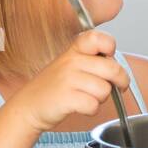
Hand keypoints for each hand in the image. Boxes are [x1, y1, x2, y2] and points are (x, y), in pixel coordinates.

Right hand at [7, 30, 131, 131]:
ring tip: (88, 97)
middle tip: (117, 87)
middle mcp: (71, 61)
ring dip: (101, 98)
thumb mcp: (69, 64)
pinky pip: (94, 105)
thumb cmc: (53, 87)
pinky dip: (92, 110)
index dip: (110, 47)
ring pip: (105, 90)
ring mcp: (68, 79)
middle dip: (120, 81)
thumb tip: (118, 67)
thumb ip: (92, 60)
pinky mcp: (66, 98)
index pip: (98, 38)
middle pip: (113, 69)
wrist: (28, 106)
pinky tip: (81, 107)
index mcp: (74, 50)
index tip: (109, 57)